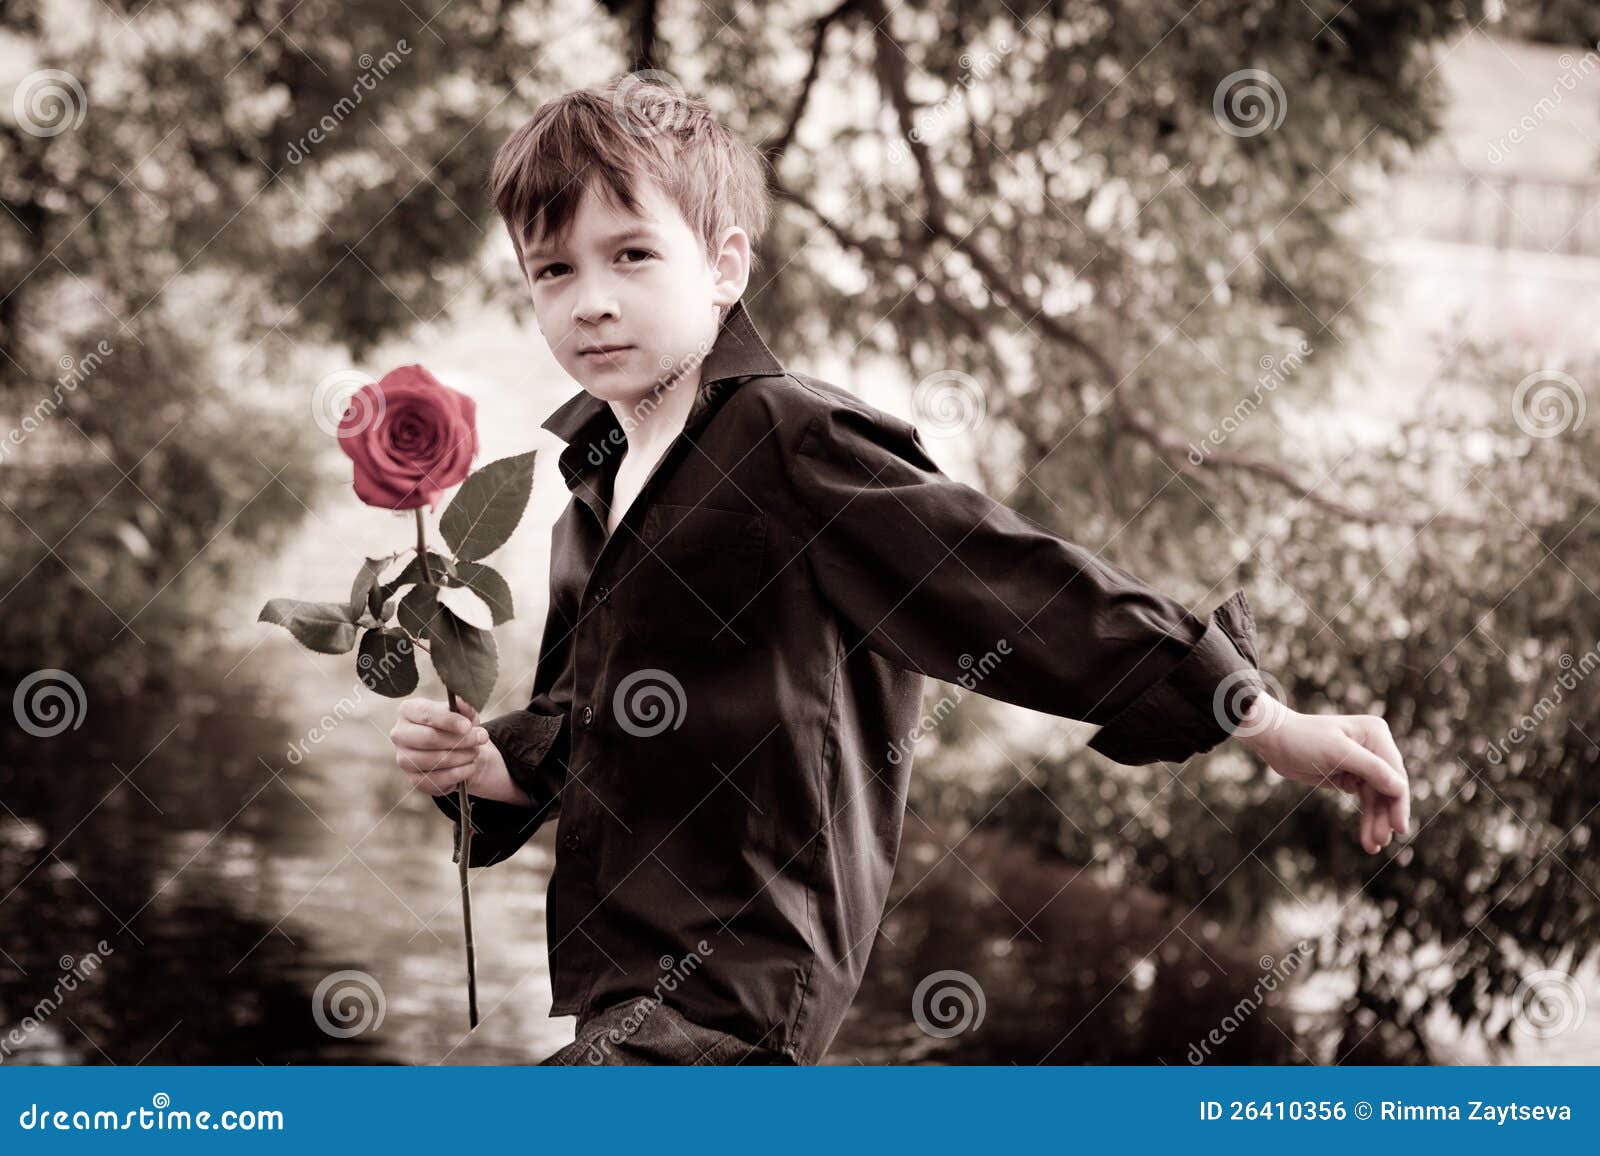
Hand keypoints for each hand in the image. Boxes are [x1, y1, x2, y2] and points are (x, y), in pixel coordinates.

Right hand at [390, 698, 519, 803]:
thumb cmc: (457, 727)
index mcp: (408, 710)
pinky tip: (469, 766)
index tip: (468, 726)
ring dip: (462, 756)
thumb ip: (464, 706)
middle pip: (429, 738)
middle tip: (481, 738)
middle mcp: (400, 734)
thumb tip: (463, 701)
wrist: (458, 752)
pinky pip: (440, 779)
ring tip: (475, 751)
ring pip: (435, 760)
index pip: (425, 713)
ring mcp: (404, 759)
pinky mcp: (414, 780)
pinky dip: (460, 772)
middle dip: (460, 740)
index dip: (448, 720)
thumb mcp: (464, 714)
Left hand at [1235, 697, 1409, 854]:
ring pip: (1377, 798)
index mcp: (1376, 734)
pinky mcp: (1351, 776)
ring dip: (1376, 822)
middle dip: (1385, 816)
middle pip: (1388, 788)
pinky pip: (1365, 800)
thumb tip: (1400, 788)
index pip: (1394, 773)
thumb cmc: (1304, 739)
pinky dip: (1366, 818)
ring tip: (1373, 846)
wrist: (1275, 740)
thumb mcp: (1337, 752)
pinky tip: (1367, 838)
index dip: (1398, 801)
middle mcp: (1374, 747)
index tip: (1399, 828)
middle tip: (1383, 841)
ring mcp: (1364, 763)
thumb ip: (1371, 769)